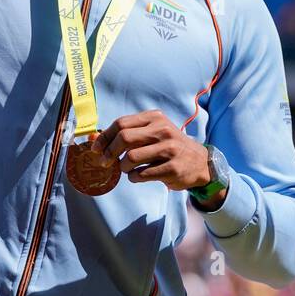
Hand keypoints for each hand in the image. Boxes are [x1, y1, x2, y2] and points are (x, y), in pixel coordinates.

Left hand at [94, 110, 214, 192]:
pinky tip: (137, 176)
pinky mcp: (172, 168)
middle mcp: (163, 130)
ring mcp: (169, 149)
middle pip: (124, 138)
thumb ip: (127, 133)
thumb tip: (94, 138)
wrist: (200, 162)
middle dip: (110, 152)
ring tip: (127, 169)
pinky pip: (142, 174)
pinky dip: (133, 177)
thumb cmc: (169, 146)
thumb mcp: (152, 132)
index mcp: (155, 118)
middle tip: (106, 162)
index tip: (96, 149)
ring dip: (123, 167)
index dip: (104, 137)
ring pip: (131, 158)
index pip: (121, 123)